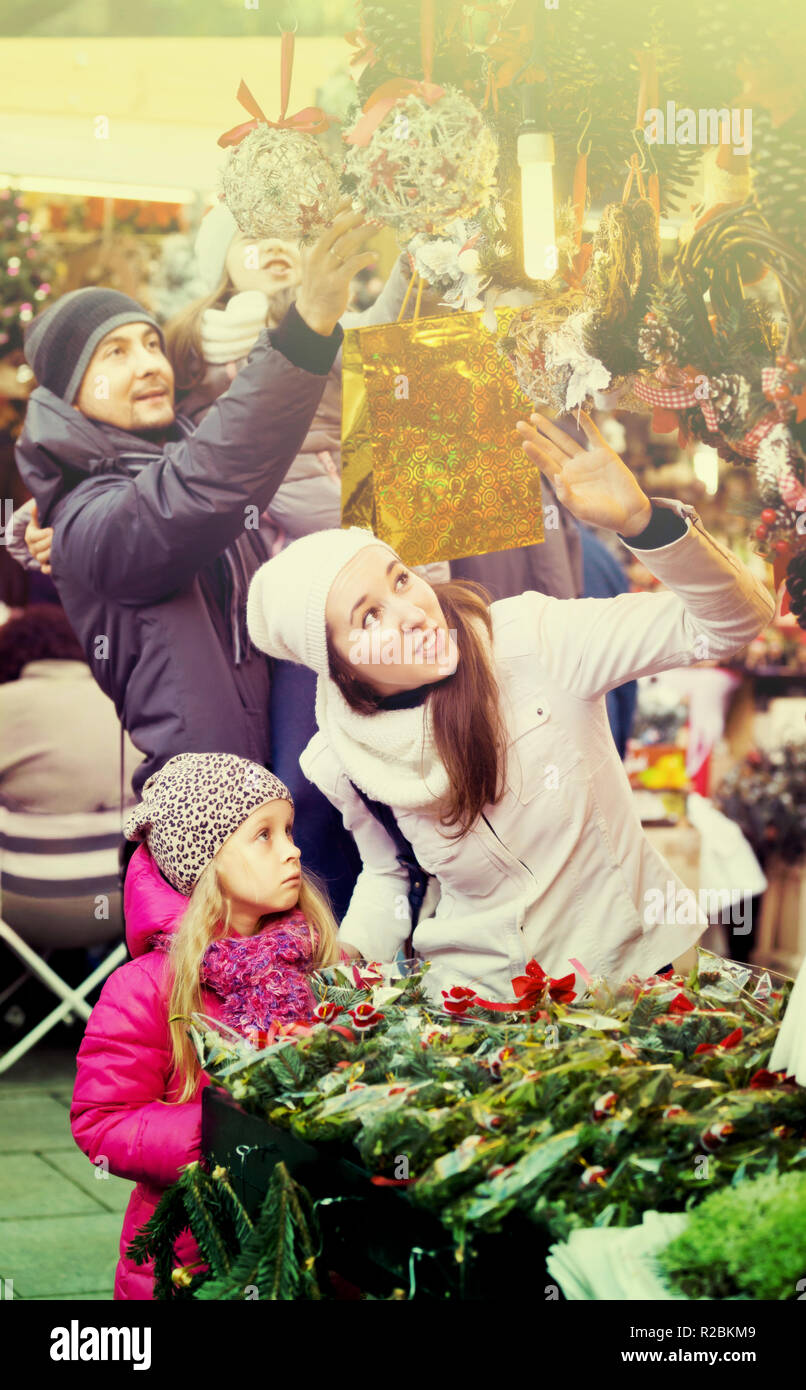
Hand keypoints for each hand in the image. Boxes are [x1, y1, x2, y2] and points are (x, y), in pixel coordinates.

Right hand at [24, 501, 53, 572]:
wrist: (49, 538)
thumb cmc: (45, 526)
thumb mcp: (40, 520)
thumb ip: (37, 514)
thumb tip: (35, 505)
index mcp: (30, 536)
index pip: (33, 537)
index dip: (43, 534)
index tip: (52, 530)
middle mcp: (33, 548)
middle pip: (37, 548)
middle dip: (49, 542)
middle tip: (59, 537)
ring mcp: (39, 557)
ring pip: (41, 558)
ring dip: (50, 553)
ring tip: (60, 547)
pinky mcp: (45, 565)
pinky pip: (45, 570)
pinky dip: (49, 569)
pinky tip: (56, 566)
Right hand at [295, 196, 378, 336]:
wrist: (313, 312)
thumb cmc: (320, 282)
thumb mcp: (318, 260)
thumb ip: (328, 242)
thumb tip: (347, 220)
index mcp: (310, 246)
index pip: (323, 221)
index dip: (338, 208)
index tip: (352, 198)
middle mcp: (315, 254)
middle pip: (334, 228)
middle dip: (352, 217)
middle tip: (367, 210)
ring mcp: (325, 269)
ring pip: (346, 244)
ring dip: (363, 233)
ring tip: (376, 227)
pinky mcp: (336, 282)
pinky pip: (353, 265)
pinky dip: (365, 257)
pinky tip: (375, 255)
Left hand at [516, 409, 652, 536]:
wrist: (629, 513)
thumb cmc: (604, 516)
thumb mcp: (582, 510)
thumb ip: (567, 495)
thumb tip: (557, 476)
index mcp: (565, 483)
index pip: (546, 465)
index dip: (535, 453)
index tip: (524, 442)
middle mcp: (573, 469)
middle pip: (550, 449)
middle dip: (535, 436)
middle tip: (519, 423)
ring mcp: (587, 460)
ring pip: (566, 440)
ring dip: (551, 428)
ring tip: (535, 416)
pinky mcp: (604, 454)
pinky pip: (592, 435)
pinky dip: (585, 423)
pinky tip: (576, 412)